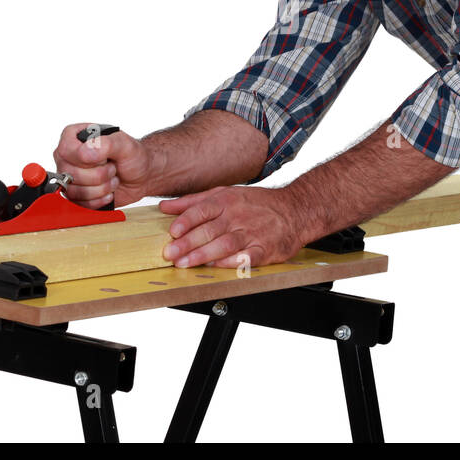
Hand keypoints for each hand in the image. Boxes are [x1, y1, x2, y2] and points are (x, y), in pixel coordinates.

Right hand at [52, 123, 155, 208]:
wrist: (141, 176)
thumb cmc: (132, 156)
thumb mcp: (124, 144)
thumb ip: (105, 144)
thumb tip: (85, 153)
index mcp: (73, 136)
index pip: (67, 151)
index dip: (88, 159)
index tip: (105, 158)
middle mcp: (67, 157)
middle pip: (71, 174)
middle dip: (99, 175)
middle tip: (112, 168)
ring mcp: (70, 177)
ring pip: (74, 191)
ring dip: (101, 188)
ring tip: (111, 179)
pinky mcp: (76, 195)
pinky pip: (79, 204)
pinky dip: (99, 200)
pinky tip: (108, 192)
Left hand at [158, 185, 306, 269]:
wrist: (295, 210)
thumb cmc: (257, 203)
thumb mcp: (225, 193)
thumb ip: (193, 202)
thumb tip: (165, 206)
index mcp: (226, 201)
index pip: (201, 210)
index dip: (185, 221)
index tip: (171, 232)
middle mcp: (238, 216)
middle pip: (209, 230)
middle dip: (187, 243)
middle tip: (170, 253)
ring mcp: (251, 233)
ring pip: (224, 244)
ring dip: (203, 255)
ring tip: (185, 263)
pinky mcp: (264, 249)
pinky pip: (246, 257)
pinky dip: (231, 262)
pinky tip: (217, 266)